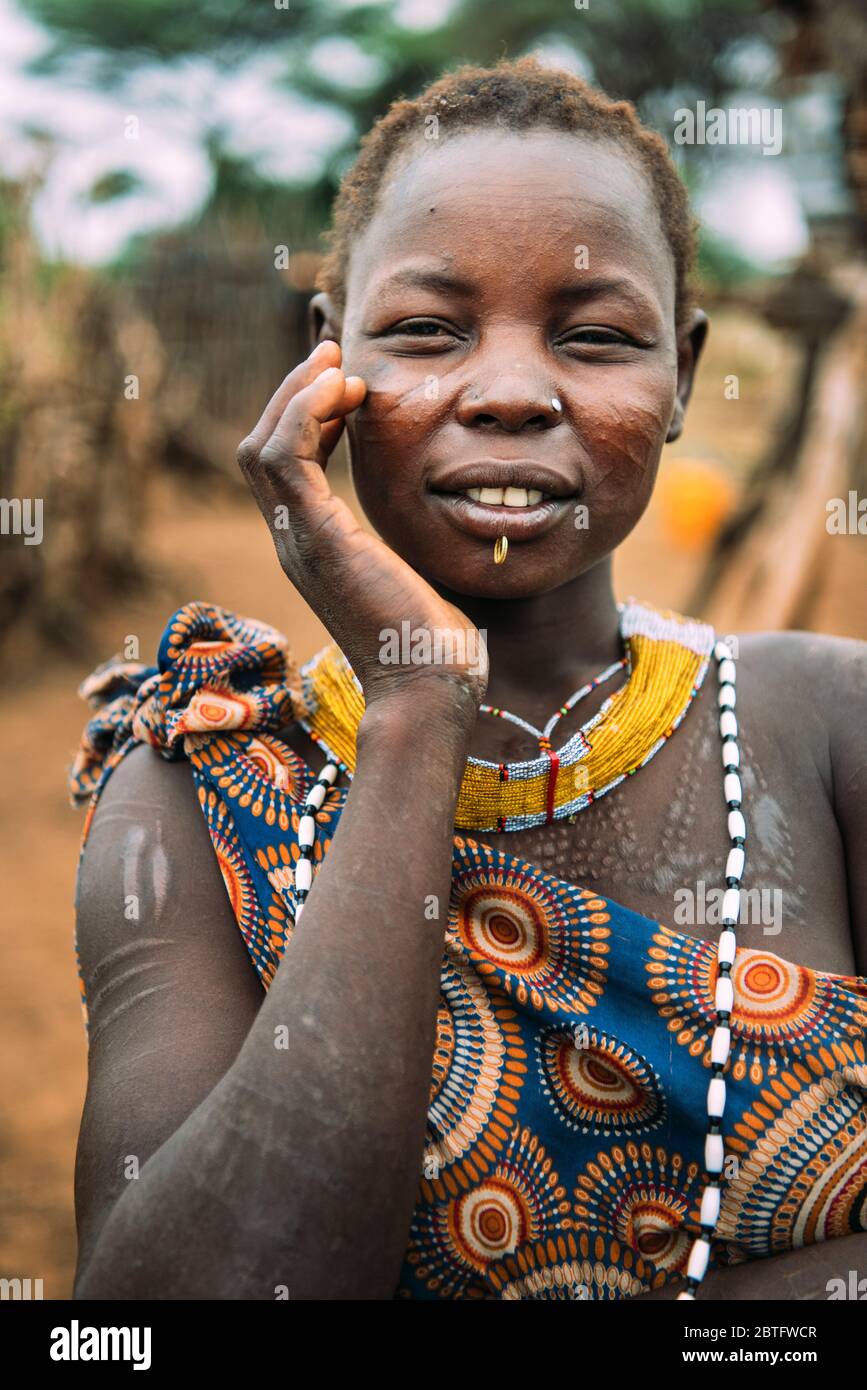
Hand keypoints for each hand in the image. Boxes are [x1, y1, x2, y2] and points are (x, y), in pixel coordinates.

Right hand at [237, 340, 487, 708]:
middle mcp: (295, 543)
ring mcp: (298, 542)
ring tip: (338, 367)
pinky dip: (306, 413)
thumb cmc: (435, 644)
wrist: (430, 689)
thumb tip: (441, 502)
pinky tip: (343, 391)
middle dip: (295, 395)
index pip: (286, 467)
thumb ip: (409, 535)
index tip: (348, 382)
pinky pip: (287, 457)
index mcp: (315, 549)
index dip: (308, 417)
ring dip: (298, 396)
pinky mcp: (317, 539)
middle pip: (263, 449)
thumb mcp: (418, 571)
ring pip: (265, 447)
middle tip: (335, 358)